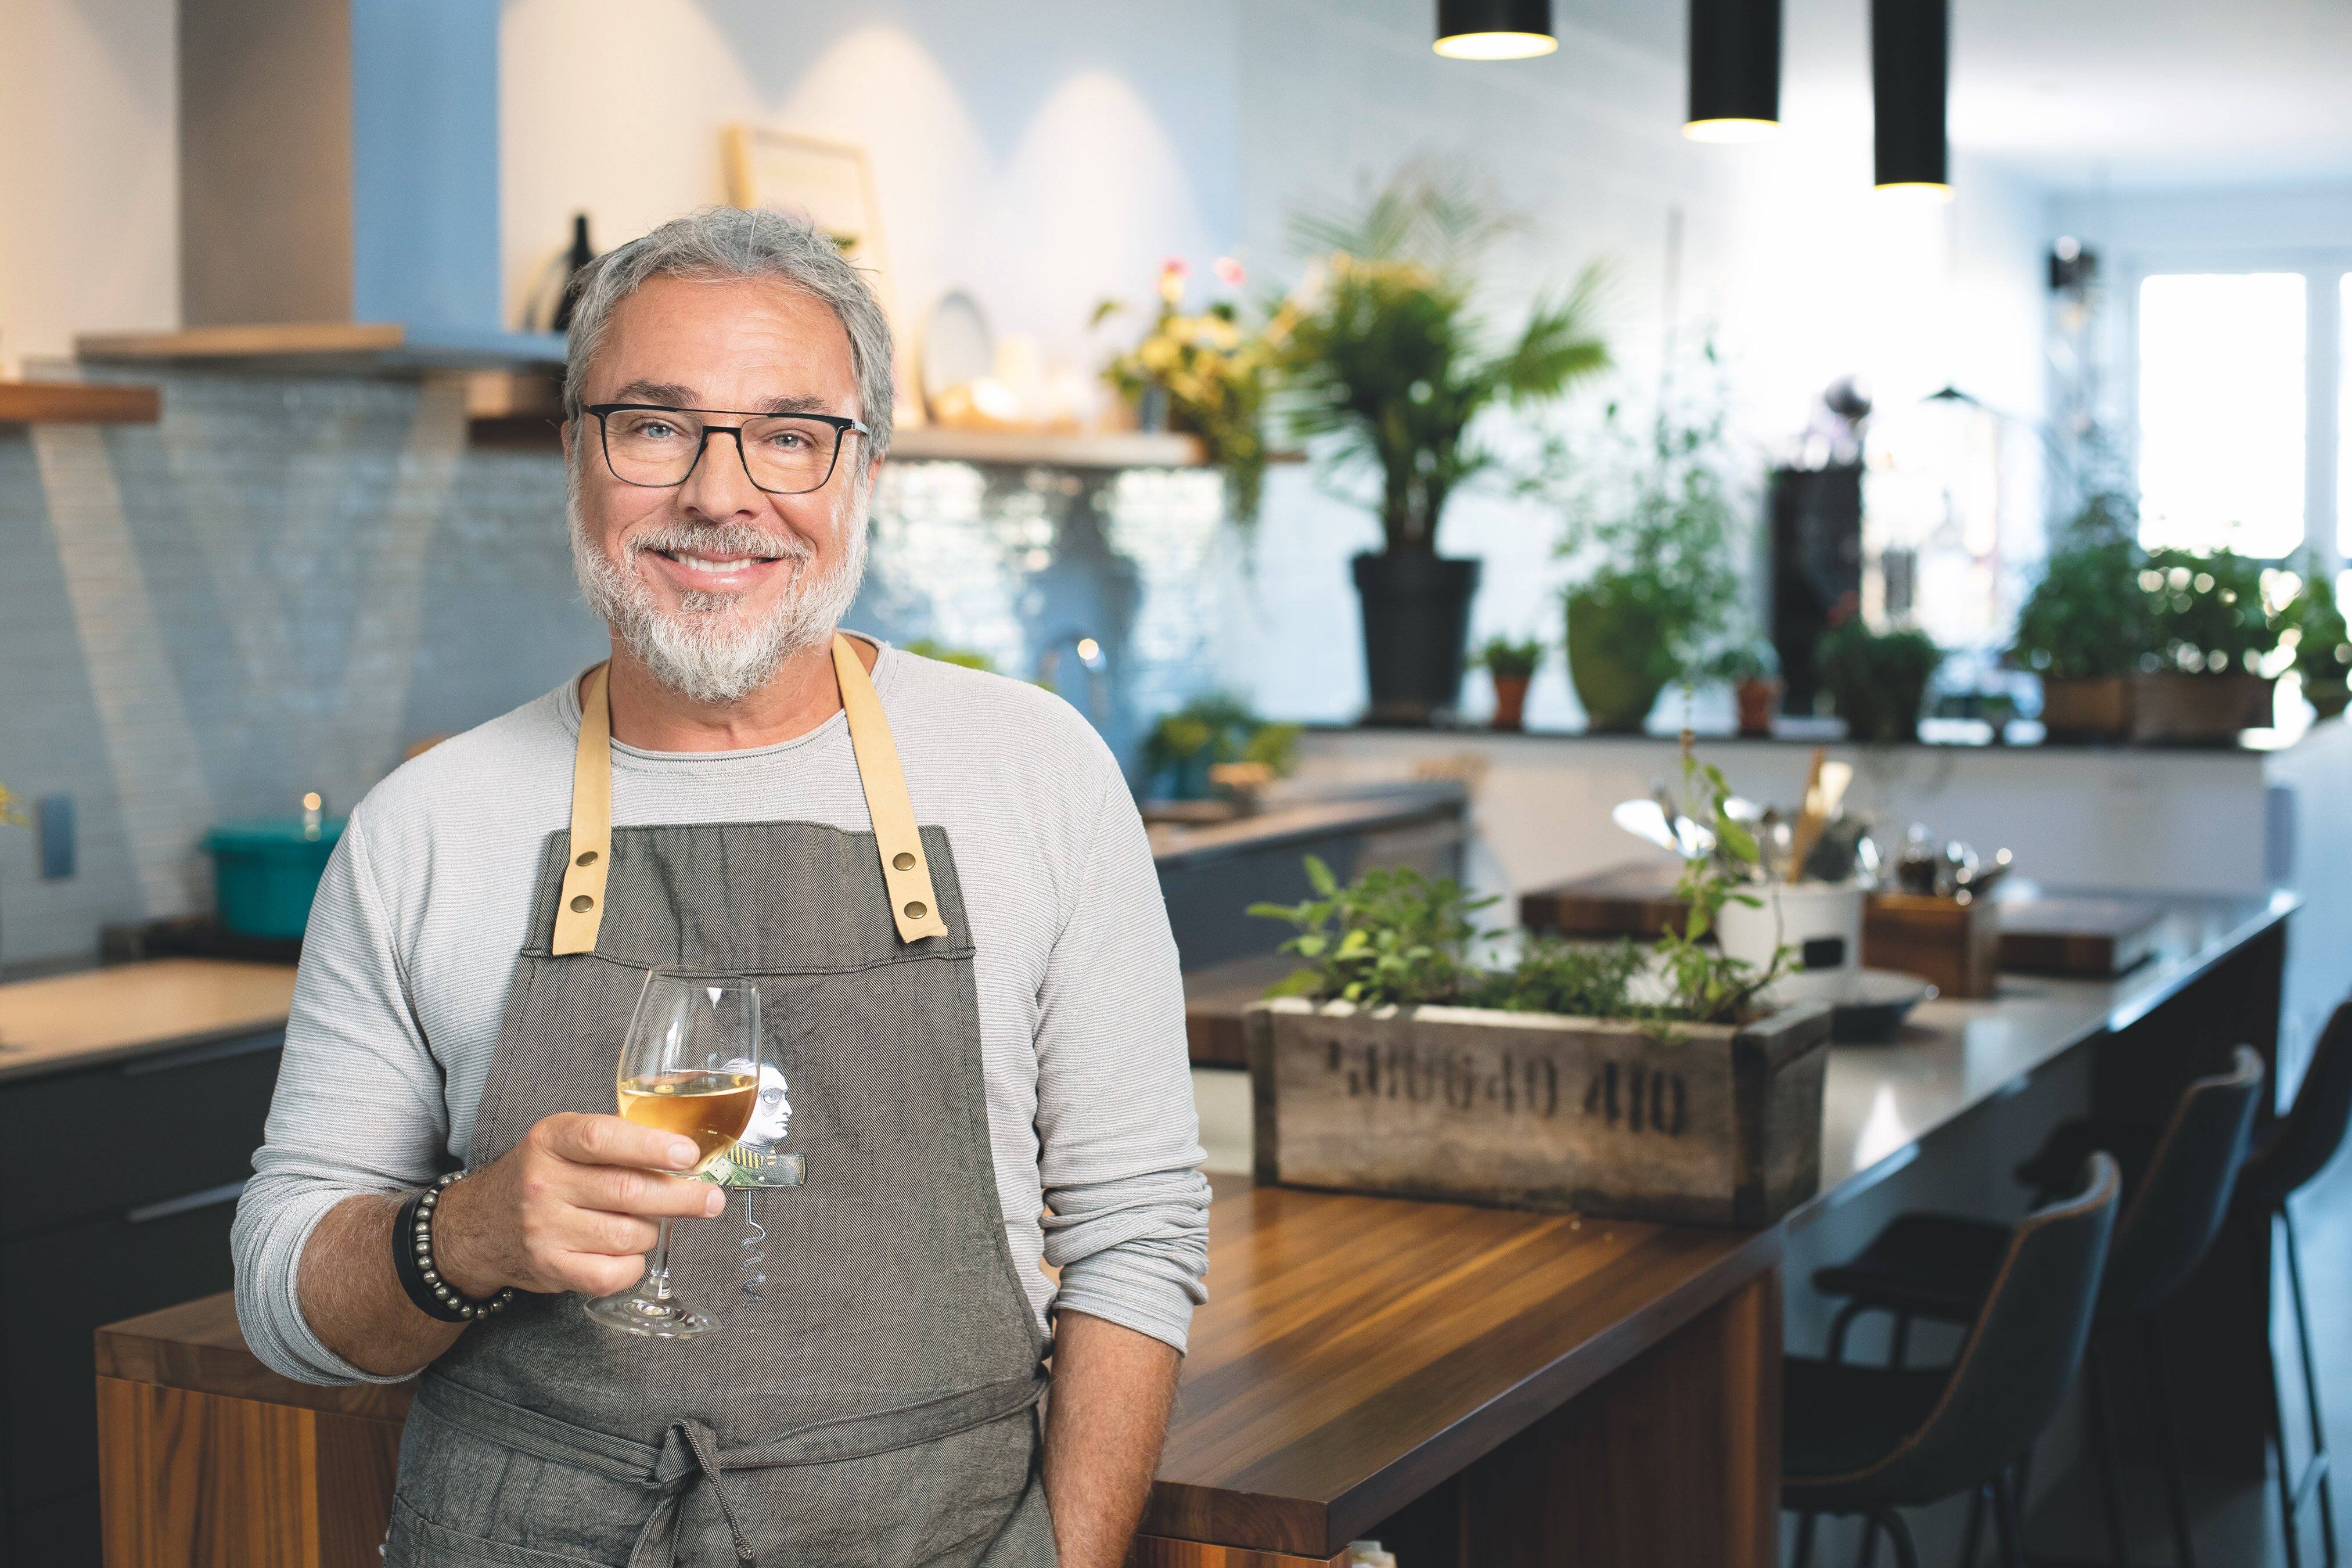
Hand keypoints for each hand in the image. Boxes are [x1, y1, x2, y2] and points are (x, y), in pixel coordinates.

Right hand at [430, 1113, 726, 1298]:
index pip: (603, 1139)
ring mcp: (544, 1229)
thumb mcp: (563, 1141)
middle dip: (682, 1197)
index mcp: (550, 1140)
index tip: (689, 1155)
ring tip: (650, 1222)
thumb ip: (615, 1141)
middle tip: (711, 1199)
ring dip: (653, 1230)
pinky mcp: (551, 1268)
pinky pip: (612, 1273)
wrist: (477, 1226)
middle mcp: (543, 1183)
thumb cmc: (539, 1177)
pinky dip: (634, 1265)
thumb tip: (686, 1154)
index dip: (651, 1146)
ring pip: (628, 1234)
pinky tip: (631, 1252)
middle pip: (627, 1191)